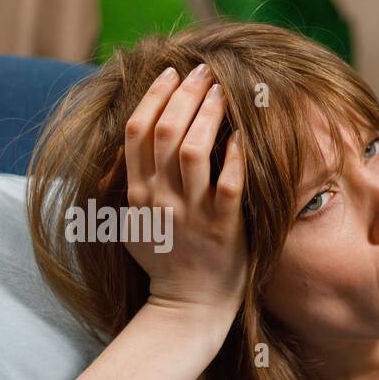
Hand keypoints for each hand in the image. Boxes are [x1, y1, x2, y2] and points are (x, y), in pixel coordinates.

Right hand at [122, 62, 247, 317]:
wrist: (187, 308)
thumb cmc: (166, 263)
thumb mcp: (136, 222)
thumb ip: (135, 184)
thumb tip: (135, 145)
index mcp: (137, 193)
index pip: (137, 131)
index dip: (154, 96)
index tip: (171, 73)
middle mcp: (160, 199)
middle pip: (166, 132)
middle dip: (185, 94)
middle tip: (203, 71)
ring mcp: (192, 213)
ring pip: (195, 150)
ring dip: (209, 114)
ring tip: (223, 91)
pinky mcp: (224, 228)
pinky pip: (229, 184)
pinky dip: (236, 155)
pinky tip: (244, 135)